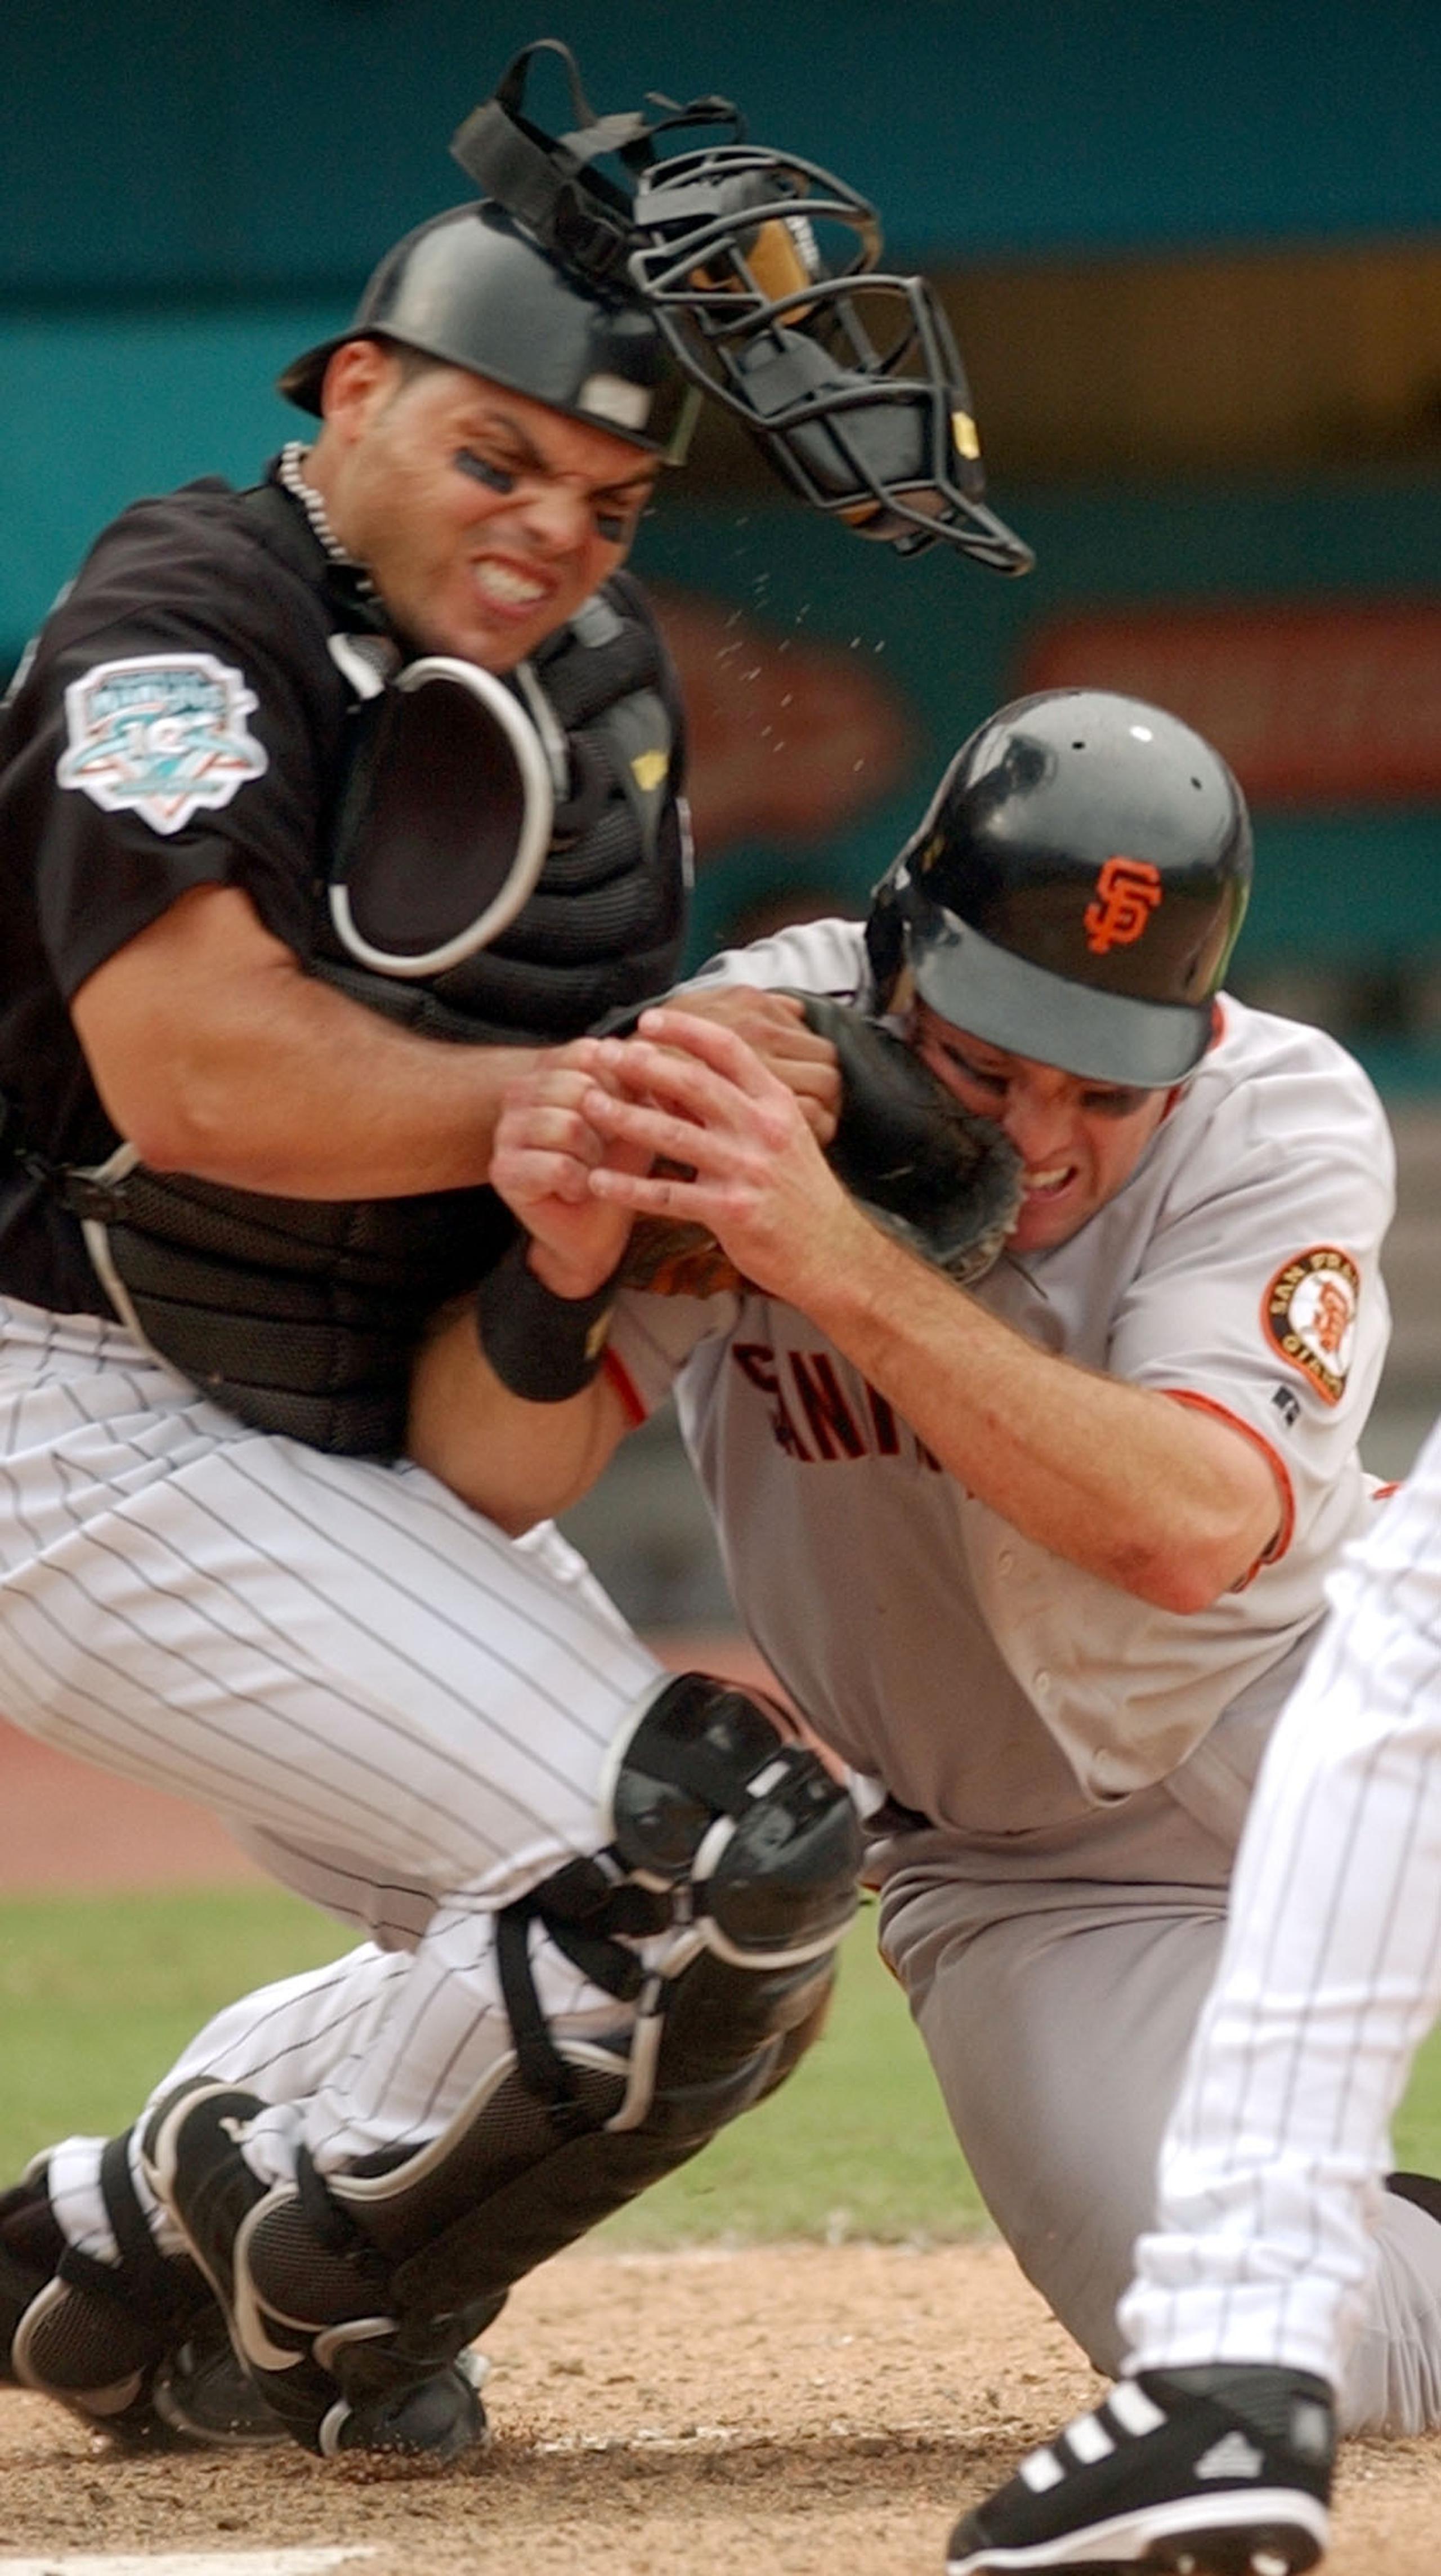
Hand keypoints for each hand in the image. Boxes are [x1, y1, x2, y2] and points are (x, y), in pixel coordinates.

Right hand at [490, 1038, 649, 1296]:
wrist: (598, 1226)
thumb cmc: (617, 1164)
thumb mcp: (638, 1113)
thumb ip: (640, 1078)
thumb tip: (647, 1046)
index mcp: (549, 1069)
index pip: (587, 1053)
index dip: (620, 1084)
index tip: (627, 1112)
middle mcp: (518, 1093)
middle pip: (576, 1088)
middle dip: (607, 1125)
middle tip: (605, 1151)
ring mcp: (504, 1131)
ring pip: (566, 1125)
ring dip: (593, 1156)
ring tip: (591, 1170)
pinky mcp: (503, 1171)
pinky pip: (555, 1165)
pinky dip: (579, 1183)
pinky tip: (576, 1190)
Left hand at [584, 1009, 871, 1304]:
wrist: (832, 1253)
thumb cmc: (797, 1193)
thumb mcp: (778, 1137)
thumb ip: (732, 1107)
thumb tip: (673, 1082)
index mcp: (776, 1103)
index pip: (729, 1050)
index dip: (687, 1030)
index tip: (649, 1020)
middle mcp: (763, 1130)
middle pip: (694, 1084)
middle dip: (643, 1065)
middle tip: (602, 1055)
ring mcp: (748, 1171)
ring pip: (675, 1135)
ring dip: (626, 1118)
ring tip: (588, 1105)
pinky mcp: (732, 1212)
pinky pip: (669, 1195)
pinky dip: (630, 1188)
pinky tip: (598, 1181)